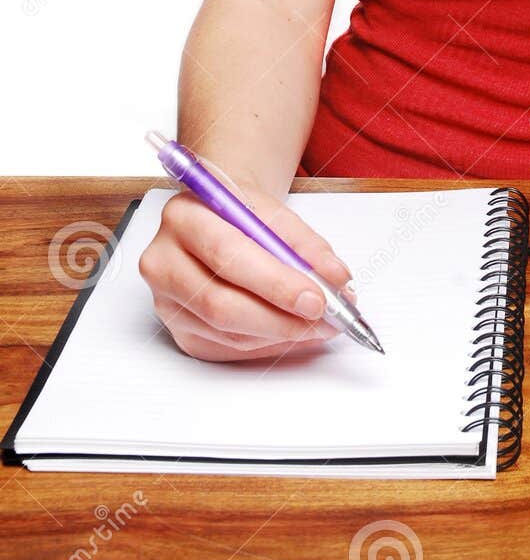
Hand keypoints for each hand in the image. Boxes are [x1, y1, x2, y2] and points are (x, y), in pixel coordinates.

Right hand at [138, 179, 356, 361]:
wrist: (218, 217)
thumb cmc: (243, 213)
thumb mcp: (275, 212)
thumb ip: (306, 245)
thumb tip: (335, 279)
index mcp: (183, 216)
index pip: (227, 255)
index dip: (275, 283)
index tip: (316, 298)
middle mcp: (163, 261)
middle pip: (221, 304)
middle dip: (282, 318)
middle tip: (325, 319)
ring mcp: (166, 301)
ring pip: (228, 332)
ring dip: (282, 334)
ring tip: (320, 325)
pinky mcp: (179, 330)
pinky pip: (228, 347)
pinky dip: (269, 343)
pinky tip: (295, 332)